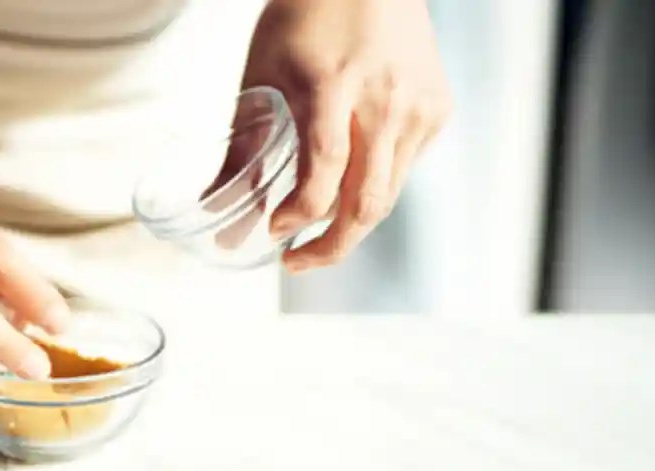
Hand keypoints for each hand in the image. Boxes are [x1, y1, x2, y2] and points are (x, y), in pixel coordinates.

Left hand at [242, 0, 452, 271]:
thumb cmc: (305, 19)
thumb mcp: (262, 75)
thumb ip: (243, 146)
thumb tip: (217, 208)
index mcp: (334, 87)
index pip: (324, 172)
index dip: (299, 213)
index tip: (274, 231)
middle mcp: (385, 102)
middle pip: (365, 203)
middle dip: (330, 248)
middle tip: (295, 262)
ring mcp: (419, 108)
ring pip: (387, 195)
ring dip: (349, 227)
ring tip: (314, 236)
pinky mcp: (437, 111)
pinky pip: (403, 169)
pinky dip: (373, 187)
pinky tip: (348, 181)